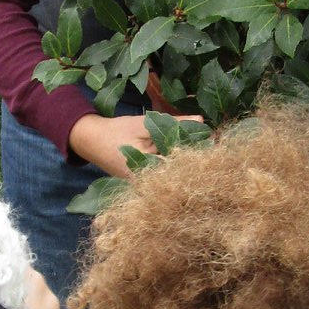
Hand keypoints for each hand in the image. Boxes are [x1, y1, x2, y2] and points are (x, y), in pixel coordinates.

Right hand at [68, 110, 204, 176]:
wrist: (90, 141)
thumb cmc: (116, 131)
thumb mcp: (144, 123)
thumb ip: (174, 124)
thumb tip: (202, 121)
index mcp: (147, 171)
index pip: (181, 167)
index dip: (200, 158)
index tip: (218, 148)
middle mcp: (147, 185)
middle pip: (180, 176)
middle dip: (197, 163)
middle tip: (217, 148)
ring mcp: (145, 187)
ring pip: (173, 177)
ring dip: (187, 165)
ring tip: (207, 152)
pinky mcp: (144, 184)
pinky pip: (165, 177)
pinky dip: (175, 166)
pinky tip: (188, 157)